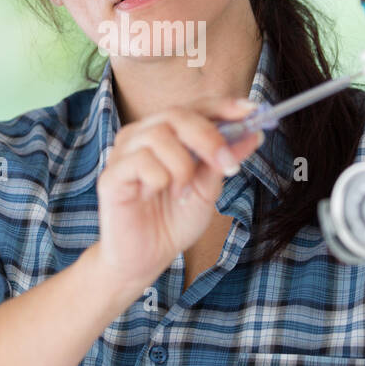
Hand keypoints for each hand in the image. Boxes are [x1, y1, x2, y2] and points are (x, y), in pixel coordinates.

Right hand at [95, 96, 263, 296]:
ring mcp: (124, 153)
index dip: (223, 106)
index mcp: (167, 134)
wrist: (148, 259)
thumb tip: (253, 134)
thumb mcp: (208, 189)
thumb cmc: (173, 221)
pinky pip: (141, 162)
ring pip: (160, 136)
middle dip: (209, 137)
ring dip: (182, 167)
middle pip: (177, 114)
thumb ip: (224, 160)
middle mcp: (143, 136)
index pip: (195, 107)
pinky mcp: (111, 175)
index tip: (251, 110)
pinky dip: (159, 180)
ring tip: (182, 194)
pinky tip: (152, 197)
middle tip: (228, 164)